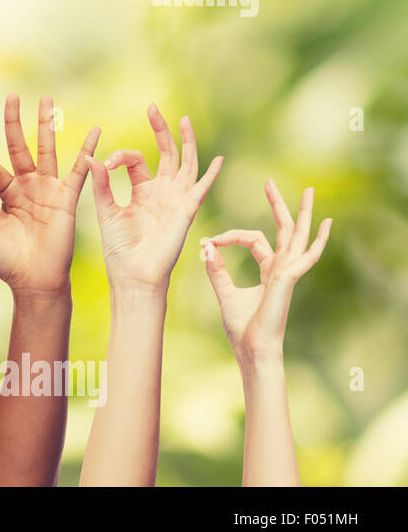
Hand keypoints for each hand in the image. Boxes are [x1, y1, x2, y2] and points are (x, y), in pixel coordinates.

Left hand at [0, 94, 99, 296]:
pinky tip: (95, 130)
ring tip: (47, 98)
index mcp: (5, 192)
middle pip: (20, 146)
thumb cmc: (5, 260)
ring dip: (47, 124)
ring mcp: (48, 189)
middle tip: (12, 95)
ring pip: (47, 150)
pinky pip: (79, 171)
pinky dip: (87, 151)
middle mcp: (27, 185)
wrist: (33, 281)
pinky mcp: (66, 198)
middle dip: (15, 121)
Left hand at [87, 104, 222, 292]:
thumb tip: (91, 156)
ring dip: (186, 141)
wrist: (133, 275)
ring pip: (185, 163)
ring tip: (184, 119)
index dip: (120, 156)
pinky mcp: (186, 210)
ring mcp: (176, 199)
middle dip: (160, 130)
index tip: (105, 163)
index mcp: (141, 191)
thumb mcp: (106, 211)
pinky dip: (211, 174)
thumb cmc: (119, 249)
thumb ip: (102, 184)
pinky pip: (201, 188)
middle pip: (165, 153)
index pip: (135, 160)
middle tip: (152, 107)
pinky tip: (219, 158)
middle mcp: (161, 192)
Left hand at [205, 181, 331, 359]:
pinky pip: (304, 257)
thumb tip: (206, 247)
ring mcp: (288, 274)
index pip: (254, 239)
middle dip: (278, 205)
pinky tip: (325, 226)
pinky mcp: (288, 280)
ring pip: (297, 237)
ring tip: (308, 192)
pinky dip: (316, 241)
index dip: (231, 235)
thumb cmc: (242, 327)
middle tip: (270, 182)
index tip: (210, 238)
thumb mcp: (224, 292)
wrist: (252, 349)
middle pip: (282, 230)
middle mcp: (282, 268)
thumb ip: (216, 269)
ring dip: (302, 214)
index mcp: (268, 270)